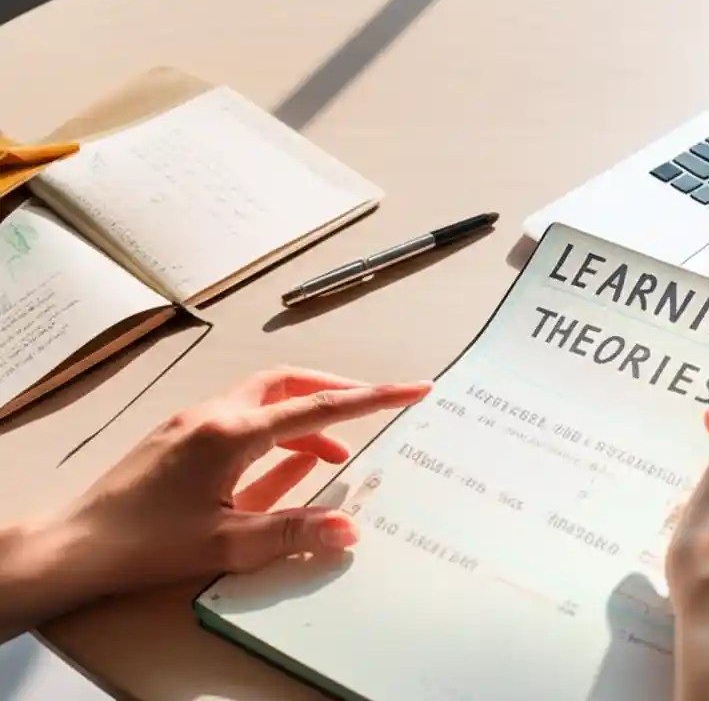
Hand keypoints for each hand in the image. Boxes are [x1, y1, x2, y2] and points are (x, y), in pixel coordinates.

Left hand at [34, 368, 426, 597]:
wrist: (75, 546)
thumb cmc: (145, 544)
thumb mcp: (228, 543)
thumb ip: (294, 532)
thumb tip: (350, 528)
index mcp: (232, 433)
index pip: (318, 407)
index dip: (372, 398)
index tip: (413, 388)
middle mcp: (213, 415)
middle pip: (290, 381)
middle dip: (336, 390)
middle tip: (373, 407)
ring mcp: (193, 422)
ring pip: (265, 398)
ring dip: (305, 416)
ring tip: (333, 453)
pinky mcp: (181, 437)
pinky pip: (242, 417)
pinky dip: (275, 431)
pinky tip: (284, 465)